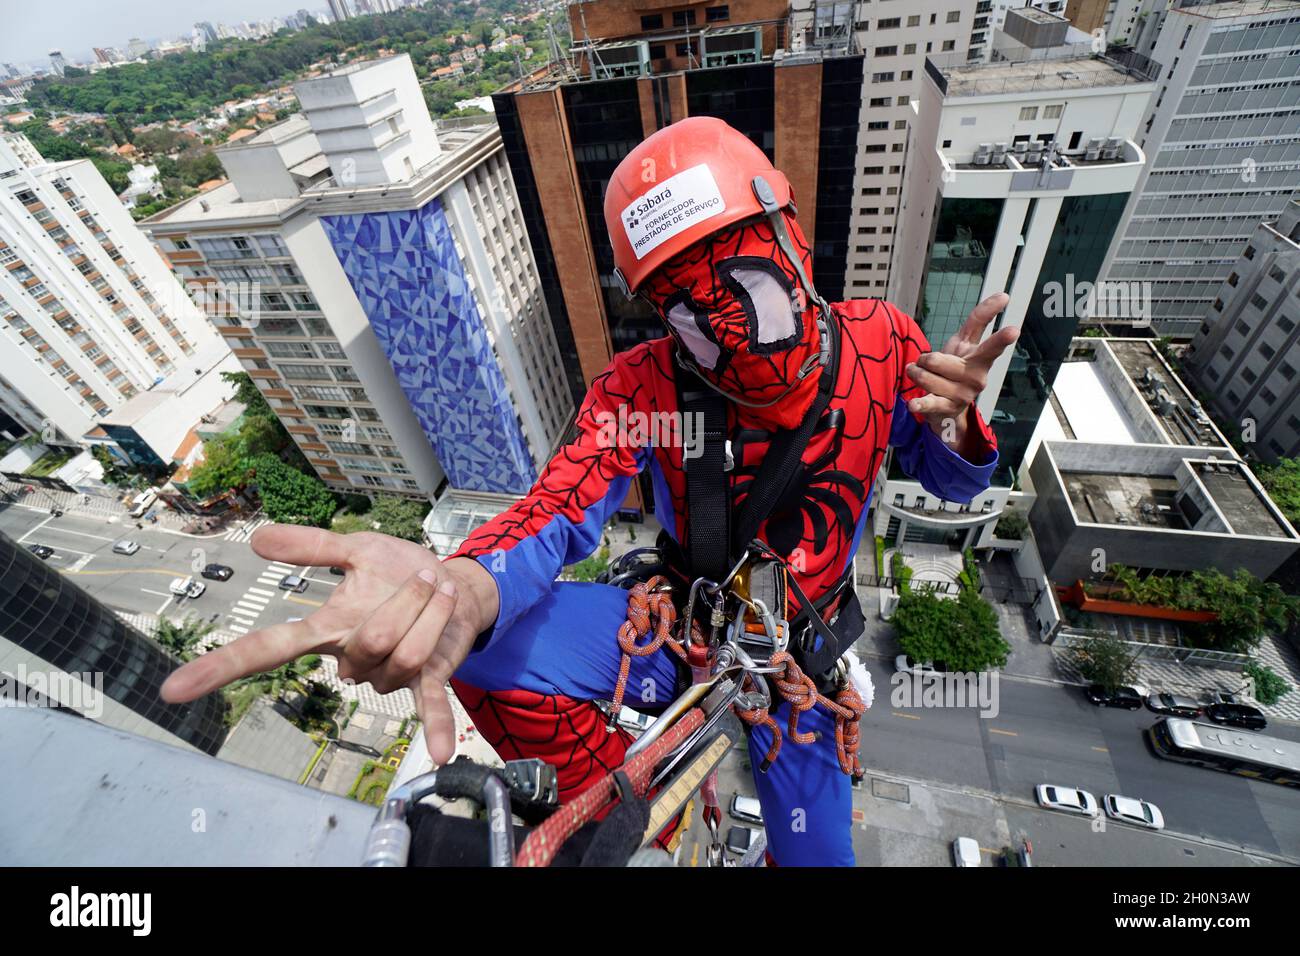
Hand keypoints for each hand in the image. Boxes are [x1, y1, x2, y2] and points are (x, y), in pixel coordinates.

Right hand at [159, 524, 499, 763]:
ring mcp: (389, 673)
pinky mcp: (427, 678)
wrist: (457, 586)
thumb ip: (312, 545)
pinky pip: (427, 707)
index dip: (220, 667)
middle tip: (424, 578)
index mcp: (327, 630)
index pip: (265, 650)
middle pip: (372, 642)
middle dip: (407, 601)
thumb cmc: (399, 570)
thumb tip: (256, 537)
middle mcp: (352, 659)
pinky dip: (435, 729)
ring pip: (405, 656)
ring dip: (432, 614)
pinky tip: (439, 754)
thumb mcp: (357, 548)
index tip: (173, 689)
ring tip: (440, 591)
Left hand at [904, 292, 1018, 456]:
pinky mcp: (946, 409)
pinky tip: (912, 403)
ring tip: (918, 374)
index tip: (1013, 330)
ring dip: (916, 373)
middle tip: (926, 361)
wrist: (948, 405)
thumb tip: (1004, 295)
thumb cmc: (956, 367)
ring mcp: (962, 395)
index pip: (991, 346)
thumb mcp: (966, 343)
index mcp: (982, 360)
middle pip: (940, 361)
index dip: (1001, 338)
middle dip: (927, 359)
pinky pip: (928, 403)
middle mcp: (976, 378)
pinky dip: (919, 404)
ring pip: (926, 376)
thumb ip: (979, 319)